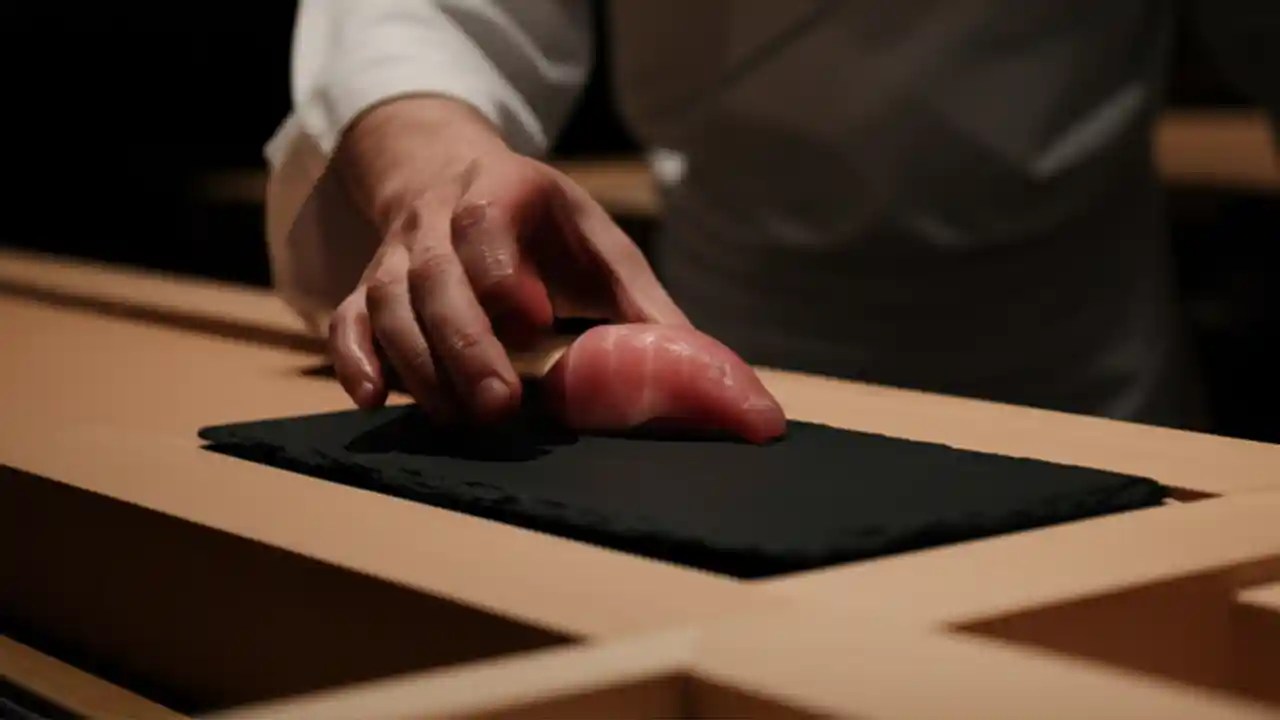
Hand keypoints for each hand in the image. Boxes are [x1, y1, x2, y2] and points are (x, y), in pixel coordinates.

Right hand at [327, 96, 687, 423]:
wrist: (454, 176)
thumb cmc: (542, 227)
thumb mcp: (597, 244)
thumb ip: (641, 305)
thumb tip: (704, 371)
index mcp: (501, 189)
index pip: (485, 221)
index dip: (502, 271)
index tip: (536, 323)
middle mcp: (436, 218)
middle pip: (434, 276)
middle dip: (464, 343)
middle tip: (499, 405)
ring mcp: (394, 254)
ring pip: (387, 304)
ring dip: (419, 365)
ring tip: (457, 419)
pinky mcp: (366, 289)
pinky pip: (347, 321)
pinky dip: (353, 359)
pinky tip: (372, 399)